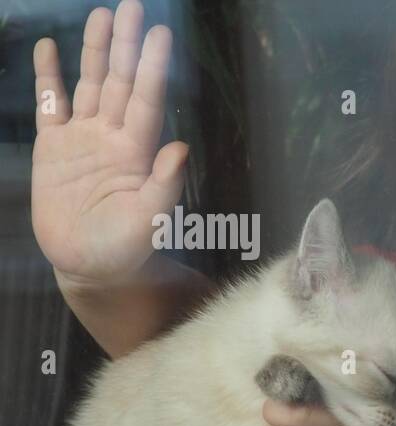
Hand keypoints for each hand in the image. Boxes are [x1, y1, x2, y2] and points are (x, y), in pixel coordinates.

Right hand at [31, 0, 187, 287]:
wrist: (90, 265)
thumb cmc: (126, 248)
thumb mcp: (150, 222)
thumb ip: (165, 186)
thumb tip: (182, 148)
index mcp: (137, 152)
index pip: (147, 100)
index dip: (154, 67)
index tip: (161, 34)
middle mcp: (112, 136)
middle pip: (121, 81)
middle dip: (127, 44)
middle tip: (132, 6)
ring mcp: (83, 138)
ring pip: (89, 84)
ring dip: (97, 51)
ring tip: (102, 15)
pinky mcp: (54, 147)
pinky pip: (50, 104)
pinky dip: (49, 77)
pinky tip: (50, 48)